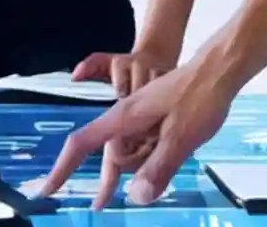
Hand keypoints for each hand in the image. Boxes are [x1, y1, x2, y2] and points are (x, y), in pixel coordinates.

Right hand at [38, 51, 237, 208]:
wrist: (220, 68)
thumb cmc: (200, 96)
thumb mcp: (181, 138)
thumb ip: (157, 168)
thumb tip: (135, 198)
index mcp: (123, 117)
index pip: (82, 144)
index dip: (62, 169)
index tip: (46, 191)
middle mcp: (125, 117)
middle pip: (117, 158)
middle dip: (141, 165)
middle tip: (171, 145)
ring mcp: (139, 117)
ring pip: (136, 155)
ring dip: (157, 155)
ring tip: (181, 135)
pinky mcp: (153, 119)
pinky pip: (150, 146)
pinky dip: (164, 148)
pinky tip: (183, 135)